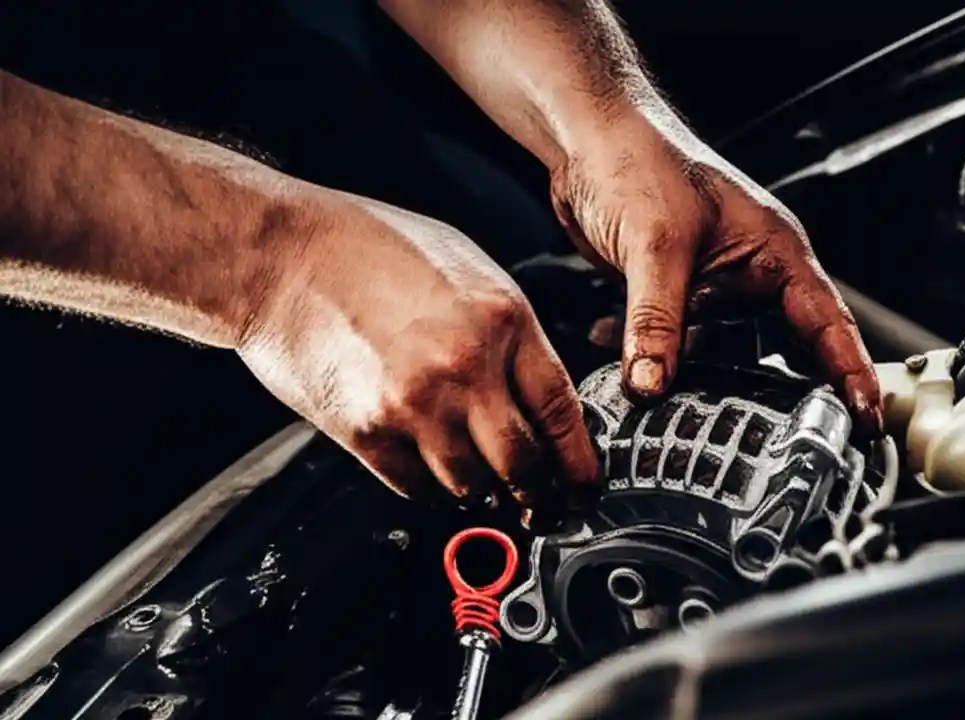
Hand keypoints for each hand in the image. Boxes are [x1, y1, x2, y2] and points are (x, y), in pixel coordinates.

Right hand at [237, 193, 598, 522]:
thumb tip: (541, 396)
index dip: (581, 464)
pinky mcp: (366, 432)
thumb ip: (510, 334)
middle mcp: (464, 368)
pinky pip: (417, 488)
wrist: (280, 253)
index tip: (586, 488)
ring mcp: (413, 405)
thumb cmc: (371, 248)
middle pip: (524, 465)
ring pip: (472, 486)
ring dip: (481, 491)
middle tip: (543, 504)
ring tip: (479, 477)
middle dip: (539, 494)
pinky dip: (433, 489)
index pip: (562, 412)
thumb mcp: (468, 271)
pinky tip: (432, 468)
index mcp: (502, 319)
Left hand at [549, 112, 882, 433]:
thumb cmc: (640, 160)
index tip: (866, 418)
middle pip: (783, 344)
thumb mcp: (657, 248)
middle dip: (785, 390)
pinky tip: (629, 372)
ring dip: (706, 380)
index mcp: (775, 251)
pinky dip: (655, 358)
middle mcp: (750, 270)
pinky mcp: (673, 291)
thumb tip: (653, 385)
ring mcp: (712, 282)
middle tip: (794, 438)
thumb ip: (658, 321)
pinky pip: (676, 340)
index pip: (828, 322)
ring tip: (704, 422)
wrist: (585, 137)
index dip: (851, 372)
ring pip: (723, 350)